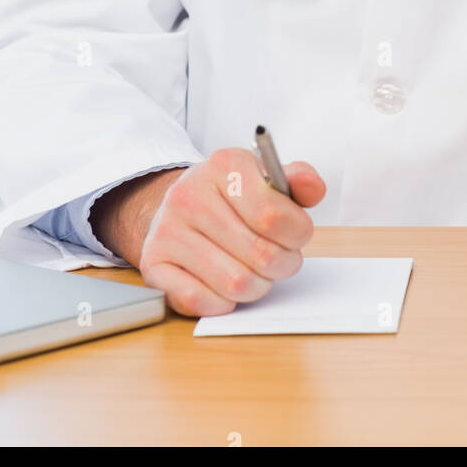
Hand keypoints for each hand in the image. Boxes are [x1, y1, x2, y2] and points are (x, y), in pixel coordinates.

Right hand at [91, 151, 325, 317]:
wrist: (180, 206)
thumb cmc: (233, 197)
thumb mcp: (266, 177)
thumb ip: (297, 180)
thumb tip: (313, 187)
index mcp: (223, 165)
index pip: (273, 214)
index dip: (298, 233)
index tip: (298, 234)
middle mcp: (189, 195)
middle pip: (260, 254)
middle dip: (283, 263)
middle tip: (281, 257)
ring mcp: (166, 230)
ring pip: (236, 283)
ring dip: (258, 285)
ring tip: (257, 271)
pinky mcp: (152, 265)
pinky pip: (200, 301)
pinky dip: (222, 302)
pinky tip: (225, 284)